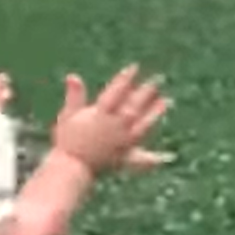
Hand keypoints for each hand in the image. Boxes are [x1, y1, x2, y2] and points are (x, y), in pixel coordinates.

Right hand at [52, 65, 172, 174]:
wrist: (71, 167)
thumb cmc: (68, 141)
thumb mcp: (68, 116)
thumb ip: (74, 96)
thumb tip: (73, 76)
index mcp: (100, 115)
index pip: (115, 92)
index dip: (125, 79)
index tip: (135, 67)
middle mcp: (114, 126)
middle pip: (133, 105)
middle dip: (146, 91)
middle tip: (157, 79)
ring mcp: (121, 141)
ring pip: (143, 124)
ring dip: (155, 112)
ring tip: (166, 101)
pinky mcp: (125, 155)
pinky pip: (142, 153)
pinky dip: (154, 155)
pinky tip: (165, 156)